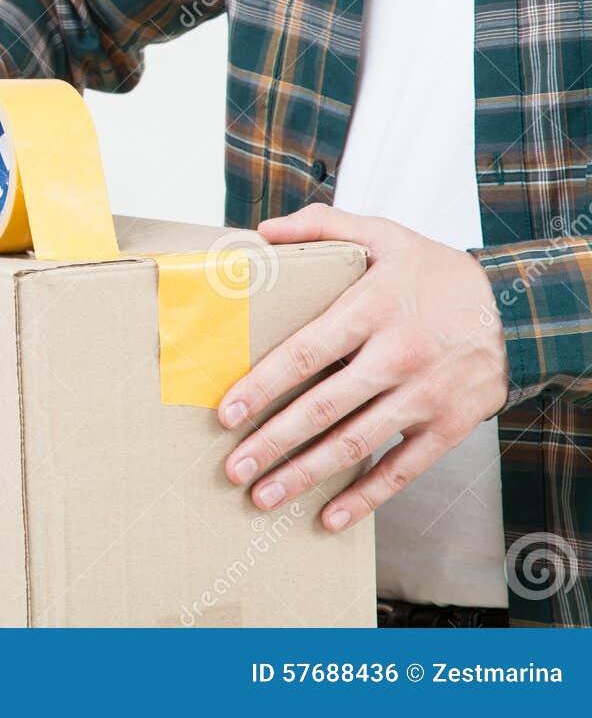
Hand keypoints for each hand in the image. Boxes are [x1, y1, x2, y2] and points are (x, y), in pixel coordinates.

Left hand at [218, 203, 507, 532]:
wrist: (516, 308)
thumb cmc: (433, 273)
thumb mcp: (382, 234)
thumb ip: (320, 225)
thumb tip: (261, 231)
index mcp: (373, 309)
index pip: (306, 352)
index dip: (263, 384)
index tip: (226, 411)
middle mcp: (398, 356)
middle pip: (324, 406)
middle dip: (273, 441)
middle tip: (233, 468)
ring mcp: (425, 395)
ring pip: (356, 443)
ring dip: (306, 475)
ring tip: (263, 495)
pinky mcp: (449, 425)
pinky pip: (402, 469)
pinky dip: (366, 498)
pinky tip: (329, 517)